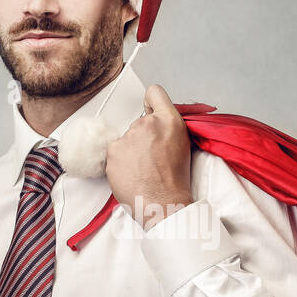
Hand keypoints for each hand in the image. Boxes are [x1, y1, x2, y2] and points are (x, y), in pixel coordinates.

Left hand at [105, 83, 193, 230]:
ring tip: (143, 170)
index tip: (151, 114)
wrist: (163, 204)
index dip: (152, 104)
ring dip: (131, 151)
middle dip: (143, 137)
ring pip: (126, 139)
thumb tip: (155, 118)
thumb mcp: (183, 143)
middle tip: (153, 158)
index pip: (154, 92)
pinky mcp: (113, 151)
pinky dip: (121, 162)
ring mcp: (128, 136)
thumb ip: (168, 125)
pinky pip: (115, 152)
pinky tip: (132, 174)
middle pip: (139, 122)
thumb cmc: (175, 180)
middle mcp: (148, 123)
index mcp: (170, 120)